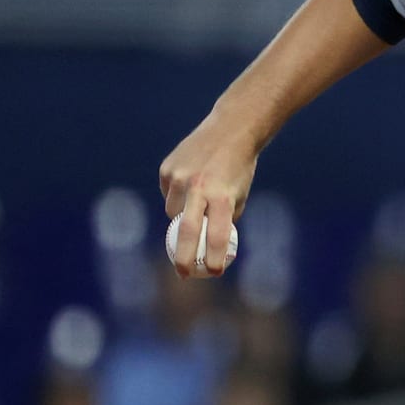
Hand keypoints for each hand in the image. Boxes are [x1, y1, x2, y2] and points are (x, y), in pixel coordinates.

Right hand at [158, 112, 257, 277]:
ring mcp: (179, 178)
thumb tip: (207, 247)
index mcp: (222, 196)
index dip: (214, 258)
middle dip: (183, 258)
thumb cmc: (238, 170)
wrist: (230, 131)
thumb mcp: (238, 196)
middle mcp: (198, 188)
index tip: (214, 272)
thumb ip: (221, 218)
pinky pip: (168, 193)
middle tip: (184, 274)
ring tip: (199, 197)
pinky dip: (177, 195)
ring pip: (173, 212)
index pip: (216, 235)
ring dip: (182, 216)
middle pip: (186, 232)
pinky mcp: (166, 170)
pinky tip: (190, 180)